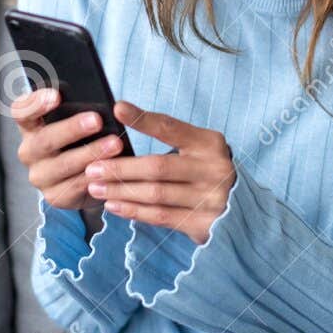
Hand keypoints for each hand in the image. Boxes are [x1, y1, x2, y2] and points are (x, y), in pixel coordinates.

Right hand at [13, 89, 126, 210]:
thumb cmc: (80, 139)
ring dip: (90, 154)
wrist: (84, 177)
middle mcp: (29, 151)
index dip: (36, 103)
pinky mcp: (54, 196)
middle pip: (45, 139)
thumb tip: (101, 103)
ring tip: (115, 144)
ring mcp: (39, 176)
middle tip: (97, 120)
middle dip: (72, 129)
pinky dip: (95, 176)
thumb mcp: (75, 121)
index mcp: (30, 127)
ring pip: (63, 165)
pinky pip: (75, 186)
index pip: (22, 111)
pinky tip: (111, 169)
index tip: (57, 96)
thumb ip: (78, 110)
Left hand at [85, 101, 235, 244]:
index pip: (171, 128)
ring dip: (121, 191)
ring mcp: (209, 199)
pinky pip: (160, 216)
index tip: (117, 109)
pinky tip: (113, 205)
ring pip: (155, 194)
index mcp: (210, 144)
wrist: (239, 208)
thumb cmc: (206, 170)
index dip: (143, 119)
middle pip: (158, 167)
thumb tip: (123, 119)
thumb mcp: (198, 148)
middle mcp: (213, 170)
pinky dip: (133, 210)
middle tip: (93, 167)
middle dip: (121, 167)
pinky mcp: (201, 224)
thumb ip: (170, 137)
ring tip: (96, 187)